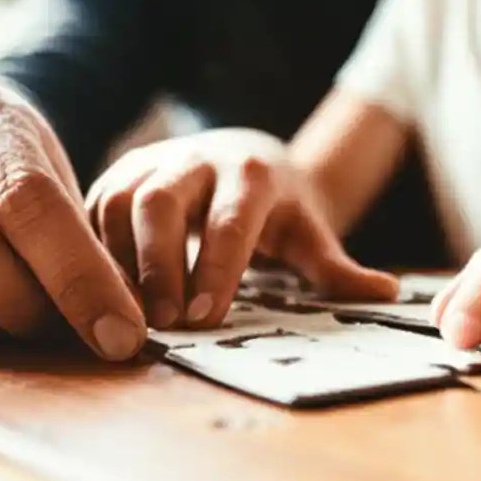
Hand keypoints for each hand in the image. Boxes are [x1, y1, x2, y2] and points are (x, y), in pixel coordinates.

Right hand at [86, 129, 397, 329]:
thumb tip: (386, 292)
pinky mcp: (120, 175)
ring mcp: (153, 162)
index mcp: (249, 174)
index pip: (229, 221)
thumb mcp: (311, 234)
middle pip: (161, 202)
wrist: (247, 157)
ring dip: (117, 261)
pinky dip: (94, 252)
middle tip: (160, 323)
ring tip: (126, 316)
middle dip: (156, 264)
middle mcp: (196, 160)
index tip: (206, 319)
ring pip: (120, 202)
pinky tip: (103, 295)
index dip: (215, 269)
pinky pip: (95, 209)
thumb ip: (337, 268)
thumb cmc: (281, 208)